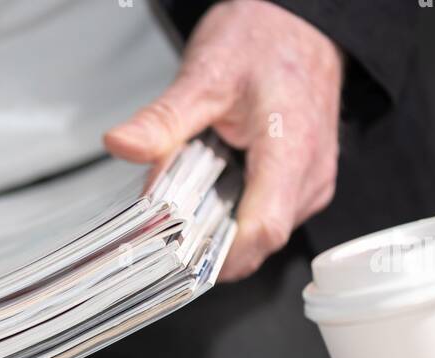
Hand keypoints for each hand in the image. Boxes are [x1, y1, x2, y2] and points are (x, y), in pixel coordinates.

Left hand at [105, 0, 342, 280]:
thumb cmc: (261, 43)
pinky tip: (215, 185)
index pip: (262, 229)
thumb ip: (163, 119)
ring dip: (220, 225)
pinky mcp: (304, 187)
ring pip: (261, 236)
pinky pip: (266, 219)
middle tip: (171, 214)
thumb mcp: (203, 75)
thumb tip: (123, 144)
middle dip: (210, 239)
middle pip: (258, 241)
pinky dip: (234, 212)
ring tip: (195, 186)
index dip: (220, 253)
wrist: (296, 26)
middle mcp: (310, 174)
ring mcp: (311, 185)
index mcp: (292, 148)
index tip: (178, 251)